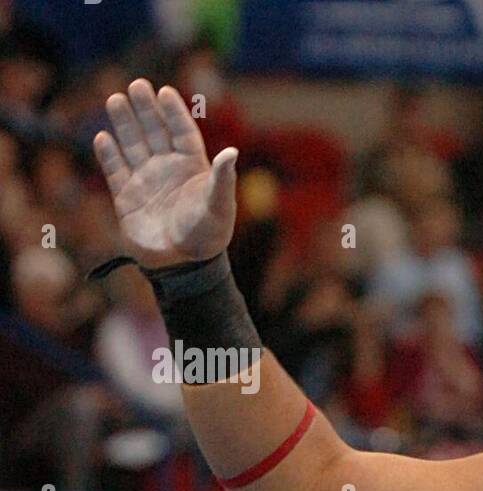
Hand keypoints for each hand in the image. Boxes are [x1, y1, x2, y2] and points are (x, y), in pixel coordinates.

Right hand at [92, 78, 237, 268]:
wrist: (183, 265)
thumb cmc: (207, 237)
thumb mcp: (220, 206)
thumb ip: (223, 179)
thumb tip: (232, 152)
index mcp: (193, 169)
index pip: (182, 132)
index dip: (173, 112)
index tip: (164, 91)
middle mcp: (169, 171)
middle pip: (155, 132)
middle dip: (146, 109)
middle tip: (136, 85)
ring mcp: (147, 182)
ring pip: (133, 145)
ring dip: (125, 123)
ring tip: (115, 99)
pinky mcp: (127, 198)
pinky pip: (116, 170)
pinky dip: (109, 155)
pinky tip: (102, 137)